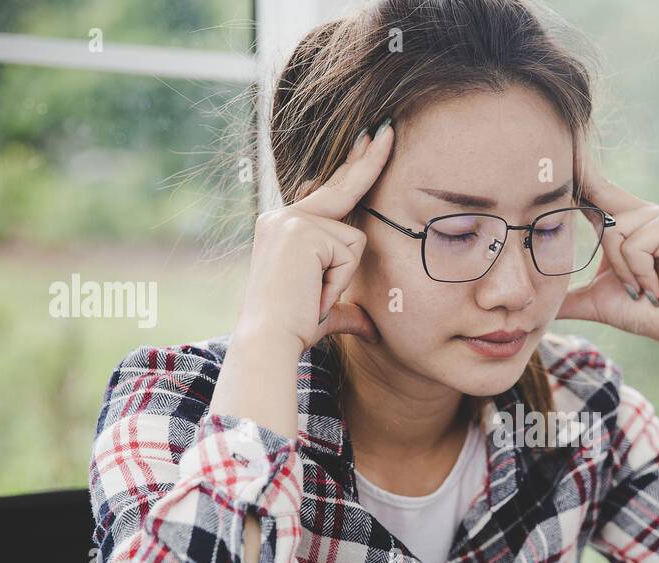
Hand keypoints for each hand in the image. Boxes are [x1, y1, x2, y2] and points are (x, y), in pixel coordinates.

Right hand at [238, 121, 393, 352]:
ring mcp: (291, 220)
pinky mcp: (302, 230)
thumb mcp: (325, 312)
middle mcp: (283, 217)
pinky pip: (349, 250)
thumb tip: (373, 328)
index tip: (370, 140)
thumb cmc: (293, 328)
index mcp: (284, 228)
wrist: (268, 339)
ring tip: (313, 295)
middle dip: (370, 157)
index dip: (354, 169)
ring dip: (342, 275)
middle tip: (390, 127)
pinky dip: (339, 278)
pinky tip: (313, 290)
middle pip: (342, 187)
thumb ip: (348, 309)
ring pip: (353, 238)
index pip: (328, 193)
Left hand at [559, 160, 658, 405]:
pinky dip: (639, 273)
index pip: (595, 189)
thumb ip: (567, 296)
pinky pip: (635, 245)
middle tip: (634, 290)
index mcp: (625, 221)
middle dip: (613, 262)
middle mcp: (644, 212)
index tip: (559, 140)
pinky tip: (657, 286)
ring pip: (616, 234)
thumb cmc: (643, 312)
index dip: (578, 167)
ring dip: (626, 272)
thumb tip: (534, 306)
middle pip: (603, 219)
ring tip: (646, 289)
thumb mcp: (596, 300)